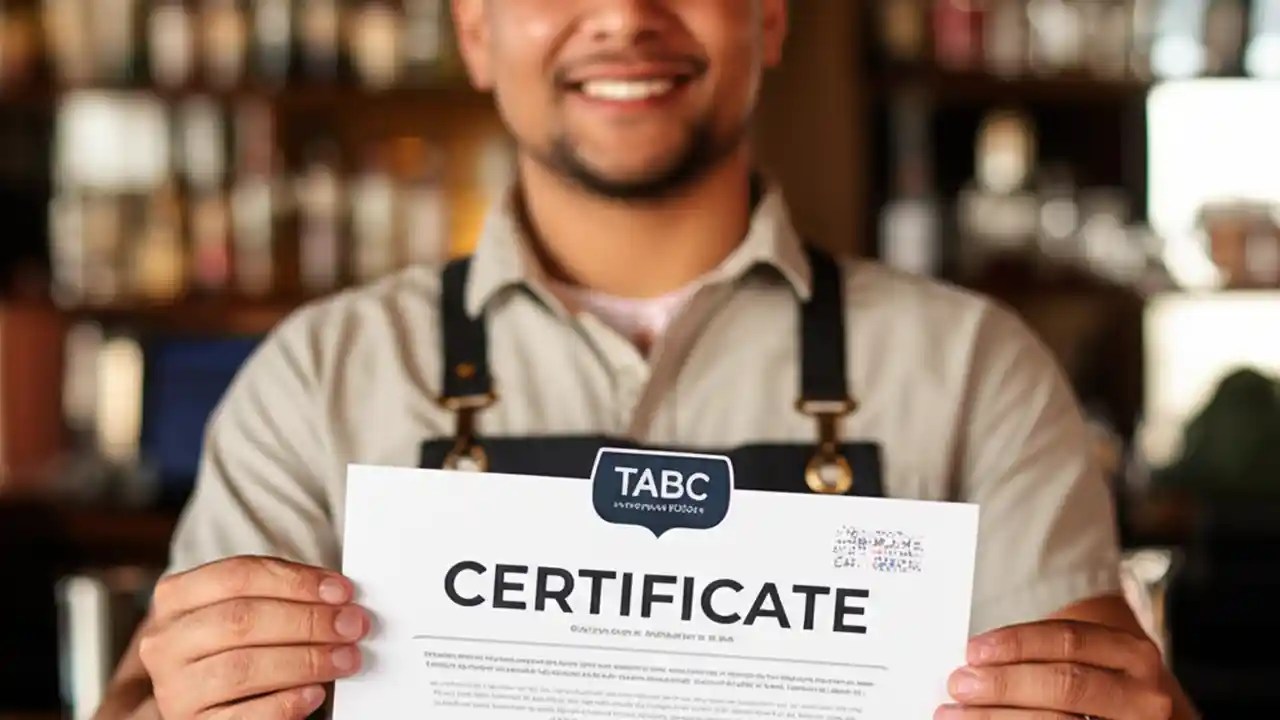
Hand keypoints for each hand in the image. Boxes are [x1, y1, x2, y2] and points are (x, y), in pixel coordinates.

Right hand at [138, 556, 369, 718]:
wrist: (209, 702)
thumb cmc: (235, 647)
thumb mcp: (246, 610)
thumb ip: (281, 597)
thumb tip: (339, 598)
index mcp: (176, 598)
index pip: (237, 575)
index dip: (296, 581)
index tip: (342, 591)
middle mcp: (165, 643)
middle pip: (240, 620)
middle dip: (307, 620)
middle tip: (352, 625)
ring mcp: (174, 688)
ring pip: (241, 667)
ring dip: (305, 660)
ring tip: (345, 658)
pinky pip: (243, 717)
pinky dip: (285, 702)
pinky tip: (315, 693)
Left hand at [937, 619, 1173, 718]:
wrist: (1140, 712)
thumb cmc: (1096, 680)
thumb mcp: (1084, 658)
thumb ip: (1038, 657)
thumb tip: (973, 666)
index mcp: (1131, 653)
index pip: (1068, 639)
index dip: (1017, 644)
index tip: (973, 651)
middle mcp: (1144, 695)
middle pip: (1066, 685)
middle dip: (1005, 685)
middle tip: (959, 685)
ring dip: (1000, 719)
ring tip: (958, 715)